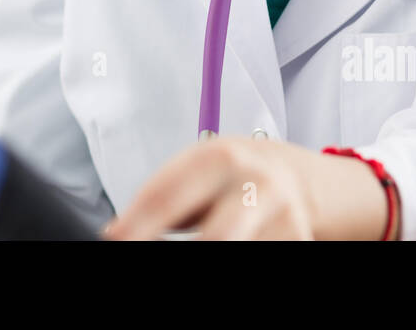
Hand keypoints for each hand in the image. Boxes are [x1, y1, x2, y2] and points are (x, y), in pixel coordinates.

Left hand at [101, 137, 386, 239]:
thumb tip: (117, 234)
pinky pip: (259, 258)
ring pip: (235, 251)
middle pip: (214, 238)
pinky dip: (239, 256)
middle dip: (179, 255)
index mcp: (219, 157)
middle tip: (145, 256)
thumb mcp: (196, 171)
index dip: (136, 226)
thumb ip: (160, 198)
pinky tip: (234, 243)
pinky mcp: (299, 242)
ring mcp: (284, 218)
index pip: (165, 198)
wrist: (297, 178)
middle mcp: (256, 184)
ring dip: (210, 255)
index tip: (116, 241)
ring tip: (199, 239)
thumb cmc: (231, 177)